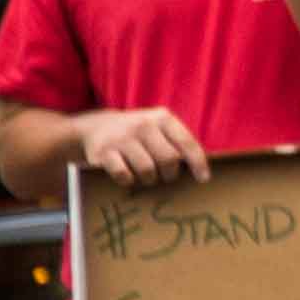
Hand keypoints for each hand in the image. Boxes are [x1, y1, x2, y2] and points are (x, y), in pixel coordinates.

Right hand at [70, 105, 212, 188]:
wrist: (96, 127)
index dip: (198, 163)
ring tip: (146, 177)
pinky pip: (124, 175)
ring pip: (147, 170)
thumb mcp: (158, 128)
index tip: (203, 179)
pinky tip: (128, 177)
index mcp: (162, 118)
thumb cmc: (137, 134)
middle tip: (165, 177)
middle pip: (169, 160)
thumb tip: (199, 170)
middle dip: (169, 174)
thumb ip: (176, 142)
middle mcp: (143, 125)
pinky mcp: (104, 152)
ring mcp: (123, 138)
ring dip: (149, 180)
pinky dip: (129, 181)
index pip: (186, 143)